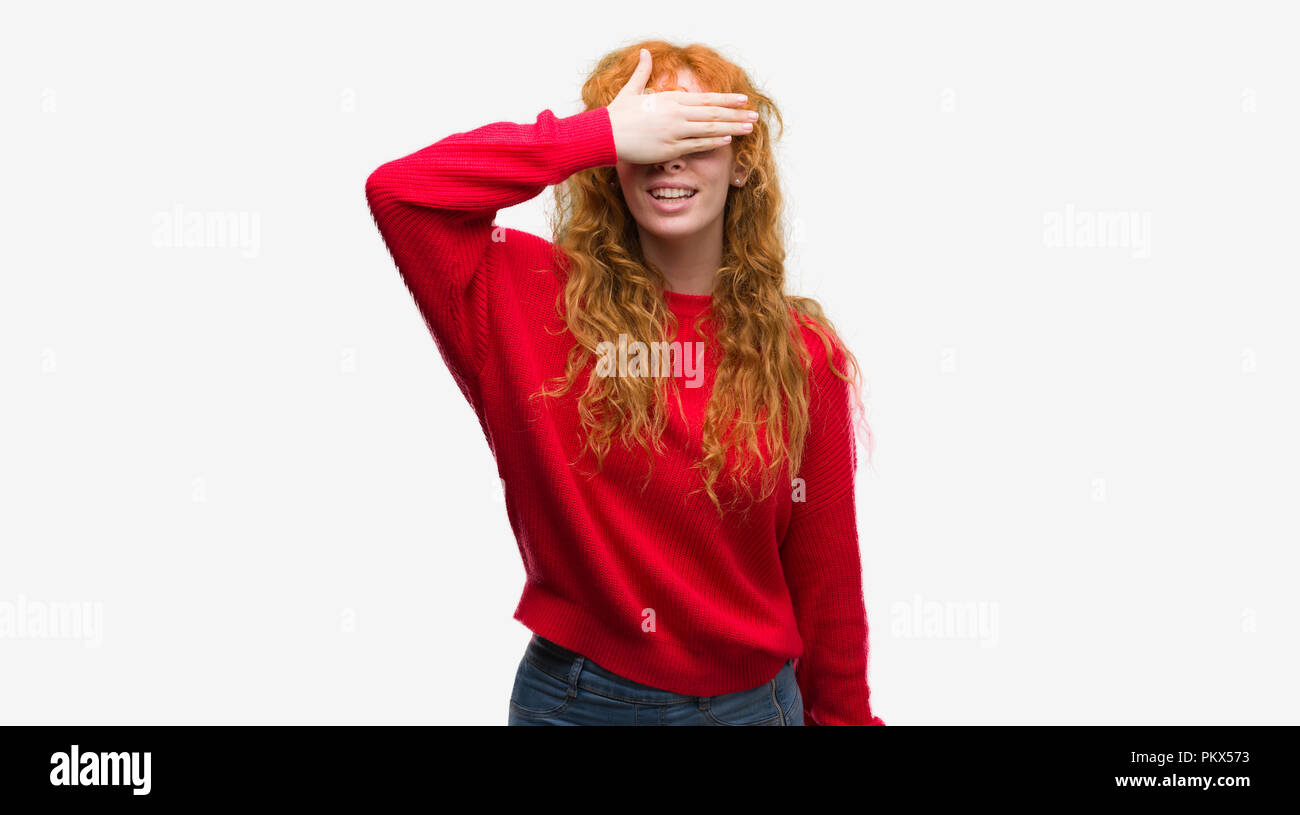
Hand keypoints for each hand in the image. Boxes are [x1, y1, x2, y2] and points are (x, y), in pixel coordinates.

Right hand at [605, 49, 755, 164]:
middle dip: (736, 114)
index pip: (706, 98)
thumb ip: (642, 72)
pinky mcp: (671, 149)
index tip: (743, 100)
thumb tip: (644, 52)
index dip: (727, 99)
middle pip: (714, 113)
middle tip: (755, 116)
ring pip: (710, 129)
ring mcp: (675, 132)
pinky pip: (697, 145)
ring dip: (732, 128)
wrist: (605, 134)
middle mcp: (677, 114)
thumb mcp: (632, 90)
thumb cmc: (618, 114)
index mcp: (670, 99)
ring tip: (749, 128)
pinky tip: (728, 140)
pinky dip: (714, 142)